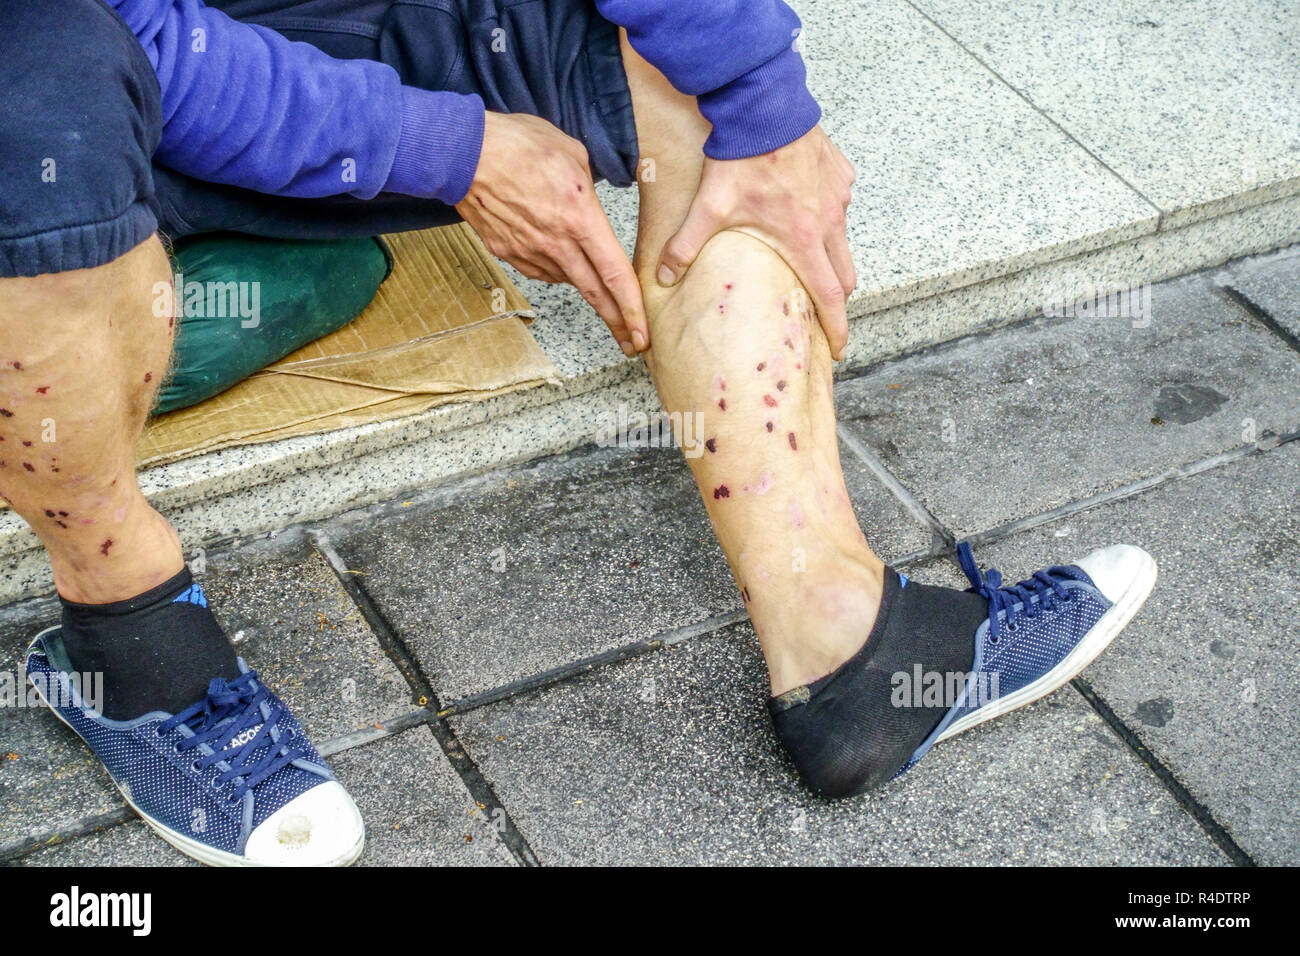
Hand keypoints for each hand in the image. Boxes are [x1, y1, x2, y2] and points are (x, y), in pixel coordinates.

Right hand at [456, 112, 647, 354]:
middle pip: (595, 293)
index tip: (643, 333)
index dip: (633, 309)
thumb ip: (590, 188)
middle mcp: (557, 243)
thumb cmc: (517, 144)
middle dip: (618, 322)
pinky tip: (558, 257)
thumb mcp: (573, 153)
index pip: (615, 274)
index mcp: (580, 217)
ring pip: (567, 280)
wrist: (463, 153)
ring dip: (585, 286)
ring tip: (597, 286)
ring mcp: (529, 252)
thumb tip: (593, 203)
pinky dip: (555, 268)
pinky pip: (541, 270)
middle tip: (633, 343)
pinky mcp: (508, 253)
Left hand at [656, 125, 856, 358]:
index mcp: (804, 240)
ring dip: (831, 255)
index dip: (836, 327)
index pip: (830, 297)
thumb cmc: (742, 156)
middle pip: (844, 275)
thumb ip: (686, 245)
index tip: (837, 347)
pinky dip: (828, 215)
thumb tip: (664, 275)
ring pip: (843, 239)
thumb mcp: (710, 208)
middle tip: (820, 311)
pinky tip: (805, 209)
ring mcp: (839, 196)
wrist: (763, 104)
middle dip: (835, 298)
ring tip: (809, 260)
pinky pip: (840, 204)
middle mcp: (829, 221)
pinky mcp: (840, 173)